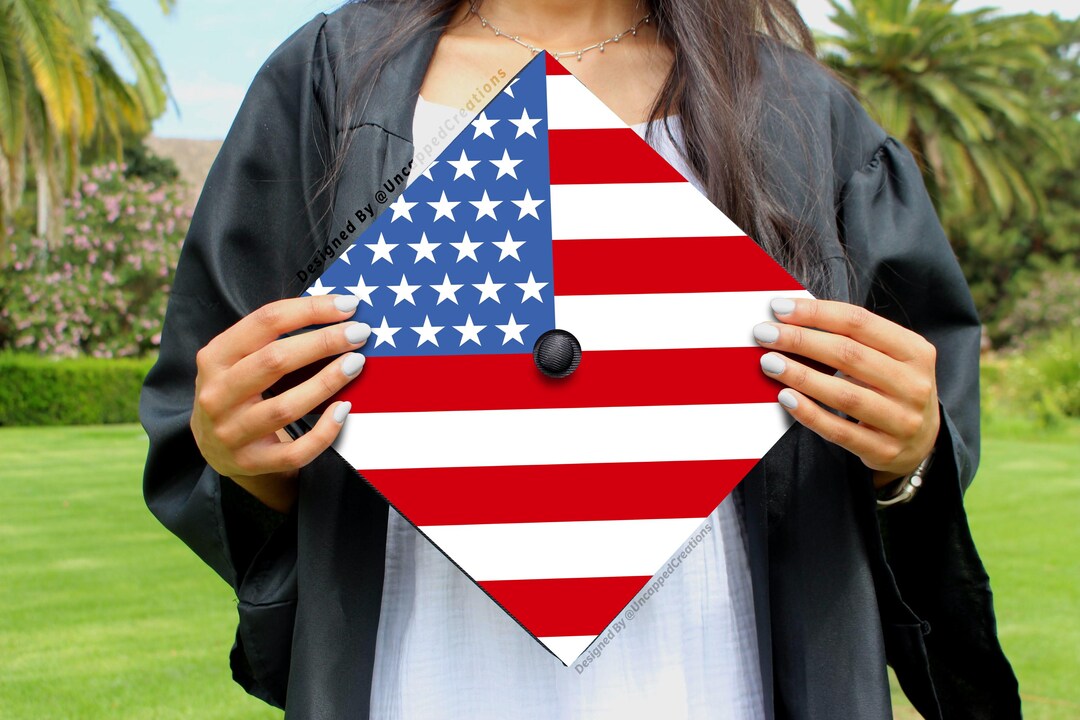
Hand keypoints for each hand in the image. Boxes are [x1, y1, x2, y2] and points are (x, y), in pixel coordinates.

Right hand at [191, 294, 368, 511]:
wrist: (211, 446)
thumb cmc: (238, 390)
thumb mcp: (238, 359)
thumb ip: (272, 338)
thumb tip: (335, 312)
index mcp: (215, 357)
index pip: (265, 322)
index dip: (310, 309)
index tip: (347, 305)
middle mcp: (217, 394)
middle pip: (275, 361)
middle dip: (323, 342)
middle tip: (359, 333)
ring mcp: (231, 432)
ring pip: (285, 407)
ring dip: (327, 382)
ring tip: (356, 363)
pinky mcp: (250, 462)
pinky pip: (295, 452)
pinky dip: (323, 431)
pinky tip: (344, 410)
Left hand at [753, 298, 940, 488]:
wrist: (922, 443)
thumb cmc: (893, 388)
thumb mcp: (890, 358)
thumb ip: (853, 338)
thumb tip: (794, 318)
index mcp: (915, 351)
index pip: (860, 323)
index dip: (816, 313)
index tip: (779, 307)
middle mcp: (914, 385)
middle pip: (849, 355)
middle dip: (801, 340)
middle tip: (765, 333)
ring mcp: (901, 421)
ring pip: (844, 394)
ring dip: (801, 376)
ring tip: (769, 362)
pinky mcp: (884, 451)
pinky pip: (839, 431)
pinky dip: (809, 413)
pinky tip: (785, 397)